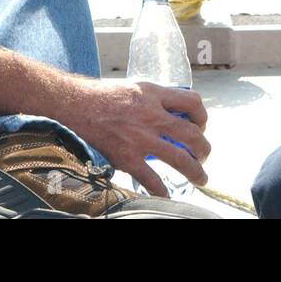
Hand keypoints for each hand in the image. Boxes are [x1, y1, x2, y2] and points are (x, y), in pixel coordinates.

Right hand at [64, 79, 209, 196]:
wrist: (76, 105)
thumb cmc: (104, 94)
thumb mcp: (136, 87)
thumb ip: (156, 99)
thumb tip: (174, 112)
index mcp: (155, 95)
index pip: (192, 103)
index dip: (202, 116)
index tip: (200, 125)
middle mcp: (152, 116)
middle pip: (193, 134)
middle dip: (204, 148)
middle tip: (203, 155)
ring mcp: (141, 139)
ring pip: (180, 159)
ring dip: (196, 171)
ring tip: (201, 178)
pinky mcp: (127, 157)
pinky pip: (151, 179)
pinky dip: (162, 190)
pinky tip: (167, 194)